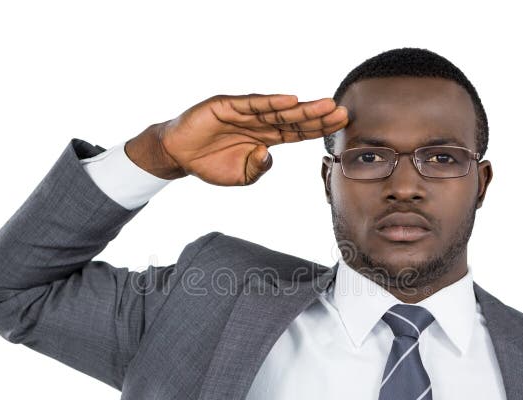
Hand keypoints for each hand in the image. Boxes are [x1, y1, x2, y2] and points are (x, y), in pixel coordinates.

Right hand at [125, 94, 347, 185]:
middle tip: (343, 112)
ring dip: (302, 108)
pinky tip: (290, 101)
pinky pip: (252, 104)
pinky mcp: (226, 106)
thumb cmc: (210, 164)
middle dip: (319, 116)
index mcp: (266, 138)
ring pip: (278, 110)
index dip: (319, 129)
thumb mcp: (240, 176)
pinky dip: (270, 102)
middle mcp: (259, 122)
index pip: (298, 132)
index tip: (341, 125)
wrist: (178, 155)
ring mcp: (244, 112)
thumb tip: (268, 155)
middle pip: (295, 119)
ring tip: (325, 105)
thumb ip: (257, 169)